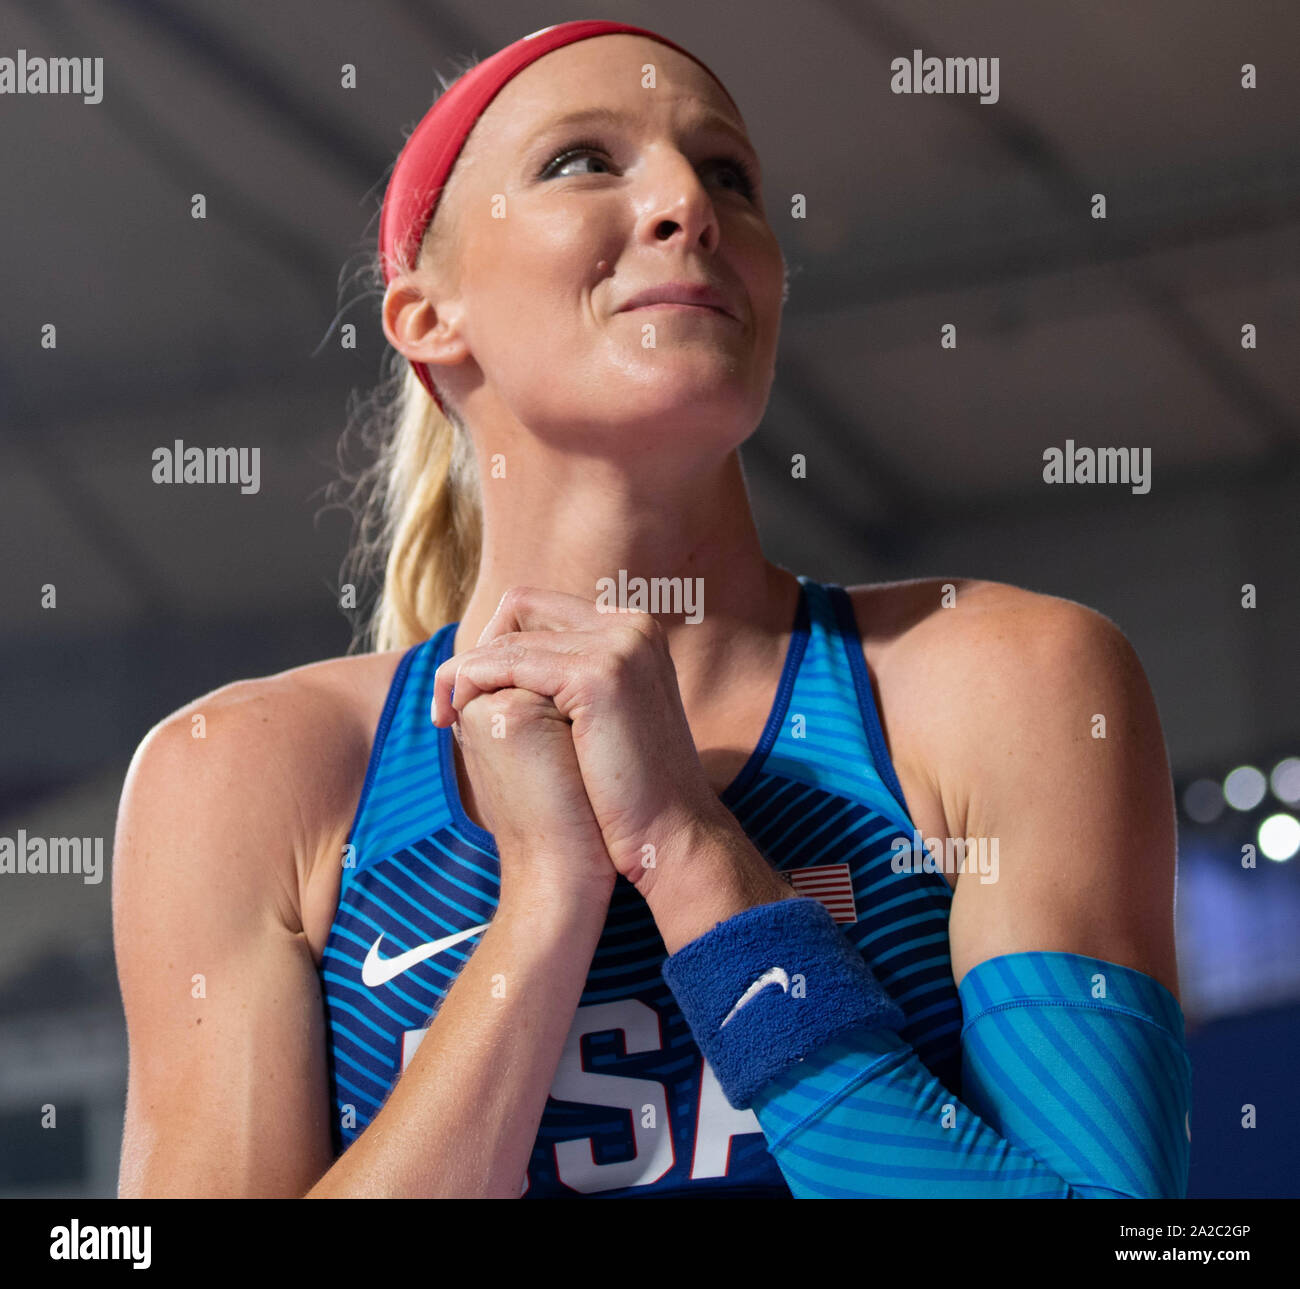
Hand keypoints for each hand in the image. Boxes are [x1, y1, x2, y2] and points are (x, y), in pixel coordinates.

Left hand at [432, 586, 727, 893]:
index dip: (499, 641)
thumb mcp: (602, 718)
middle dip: (480, 646)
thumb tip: (507, 665)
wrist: (670, 836)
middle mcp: (631, 624)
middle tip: (453, 696)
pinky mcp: (600, 676)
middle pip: (522, 605)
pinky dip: (474, 680)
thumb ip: (566, 680)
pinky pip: (509, 662)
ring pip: (509, 635)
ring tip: (447, 710)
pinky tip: (458, 713)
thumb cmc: (628, 790)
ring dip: (466, 669)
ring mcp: (620, 646)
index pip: (542, 607)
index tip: (472, 687)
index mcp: (635, 630)